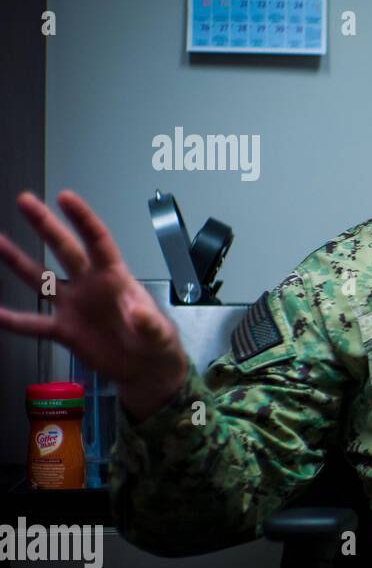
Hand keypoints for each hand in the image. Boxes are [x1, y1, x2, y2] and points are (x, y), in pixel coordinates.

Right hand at [0, 191, 188, 418]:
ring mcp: (74, 306)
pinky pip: (33, 324)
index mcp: (116, 279)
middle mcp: (90, 286)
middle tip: (25, 200)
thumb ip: (150, 324)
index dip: (83, 220)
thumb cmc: (157, 344)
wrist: (145, 370)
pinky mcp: (64, 331)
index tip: (65, 197)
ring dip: (18, 262)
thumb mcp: (159, 335)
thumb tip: (140, 314)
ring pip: (41, 279)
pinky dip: (13, 320)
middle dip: (46, 225)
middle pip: (65, 250)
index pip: (99, 242)